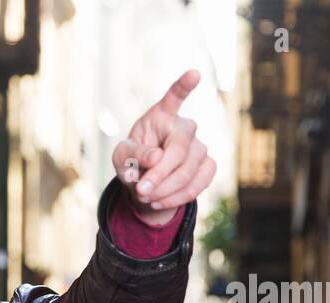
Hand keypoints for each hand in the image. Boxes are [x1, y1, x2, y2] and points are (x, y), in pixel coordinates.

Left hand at [113, 68, 215, 224]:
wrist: (147, 184)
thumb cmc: (132, 163)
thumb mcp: (121, 158)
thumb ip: (133, 154)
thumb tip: (157, 157)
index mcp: (161, 116)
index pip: (174, 97)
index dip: (184, 86)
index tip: (194, 73)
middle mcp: (185, 127)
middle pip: (179, 151)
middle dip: (158, 176)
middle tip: (140, 191)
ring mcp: (200, 146)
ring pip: (188, 172)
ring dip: (164, 190)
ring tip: (145, 197)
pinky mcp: (208, 166)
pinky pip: (197, 185)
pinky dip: (176, 198)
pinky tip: (159, 201)